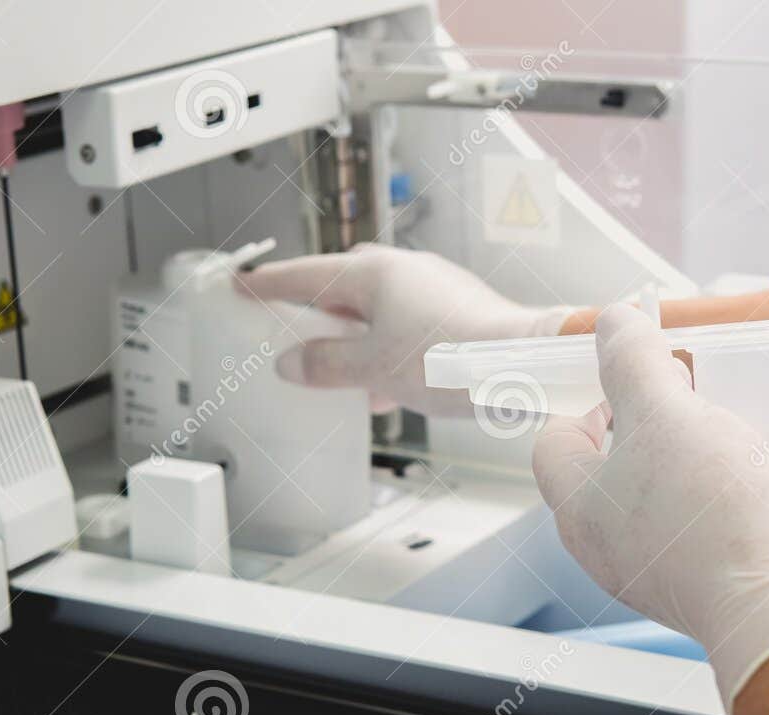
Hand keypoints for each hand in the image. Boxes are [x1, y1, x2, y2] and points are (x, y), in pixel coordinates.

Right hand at [236, 243, 571, 415]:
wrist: (525, 364)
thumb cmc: (455, 356)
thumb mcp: (373, 368)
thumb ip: (327, 365)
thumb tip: (294, 363)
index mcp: (376, 273)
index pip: (307, 274)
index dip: (269, 283)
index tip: (243, 285)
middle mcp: (406, 272)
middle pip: (344, 286)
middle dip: (315, 308)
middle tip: (287, 325)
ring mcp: (434, 291)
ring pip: (377, 310)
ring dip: (352, 337)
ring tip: (333, 368)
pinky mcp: (458, 314)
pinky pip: (405, 328)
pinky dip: (383, 351)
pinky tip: (384, 388)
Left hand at [531, 304, 768, 703]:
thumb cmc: (714, 512)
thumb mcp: (664, 412)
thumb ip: (632, 361)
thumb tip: (612, 321)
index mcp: (582, 510)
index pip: (556, 444)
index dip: (586, 397)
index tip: (627, 370)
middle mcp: (620, 543)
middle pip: (625, 461)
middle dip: (662, 414)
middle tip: (690, 381)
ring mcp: (677, 560)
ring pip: (685, 484)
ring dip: (715, 441)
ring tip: (742, 406)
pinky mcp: (733, 569)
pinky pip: (735, 511)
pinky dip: (758, 478)